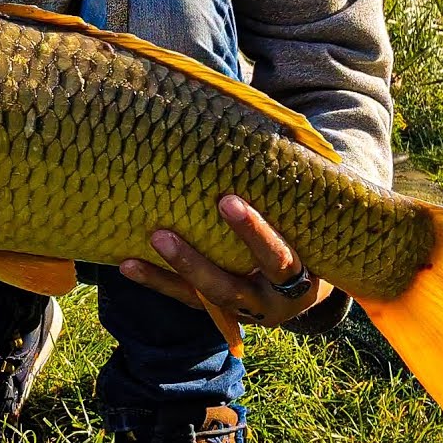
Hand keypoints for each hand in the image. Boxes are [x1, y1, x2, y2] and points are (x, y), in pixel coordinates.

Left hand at [119, 194, 332, 325]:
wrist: (309, 287)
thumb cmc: (310, 239)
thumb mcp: (314, 227)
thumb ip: (298, 196)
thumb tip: (274, 132)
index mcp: (300, 283)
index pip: (277, 259)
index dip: (254, 233)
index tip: (228, 201)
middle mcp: (269, 305)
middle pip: (229, 289)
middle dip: (195, 263)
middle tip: (162, 235)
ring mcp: (240, 311)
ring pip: (202, 297)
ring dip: (169, 272)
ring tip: (143, 245)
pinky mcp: (216, 311)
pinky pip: (184, 299)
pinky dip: (157, 280)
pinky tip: (128, 264)